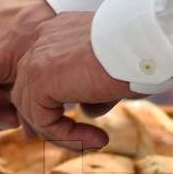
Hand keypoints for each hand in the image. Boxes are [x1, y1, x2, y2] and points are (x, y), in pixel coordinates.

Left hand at [12, 11, 132, 149]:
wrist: (143, 41)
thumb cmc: (138, 50)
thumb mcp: (112, 69)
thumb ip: (93, 87)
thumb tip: (89, 110)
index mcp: (57, 32)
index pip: (40, 73)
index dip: (50, 102)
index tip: (69, 123)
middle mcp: (41, 42)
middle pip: (29, 92)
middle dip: (46, 122)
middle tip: (71, 140)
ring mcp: (35, 61)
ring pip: (34, 110)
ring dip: (63, 133)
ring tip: (97, 141)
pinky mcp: (39, 83)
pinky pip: (44, 121)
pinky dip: (67, 136)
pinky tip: (98, 139)